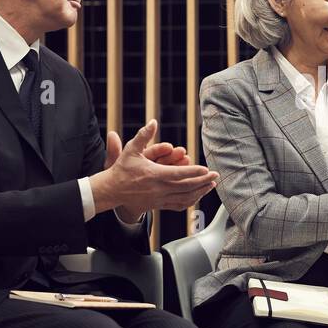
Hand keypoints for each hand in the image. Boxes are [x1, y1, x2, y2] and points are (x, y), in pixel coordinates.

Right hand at [91, 120, 218, 214]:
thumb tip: (153, 121)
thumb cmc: (122, 169)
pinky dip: (191, 201)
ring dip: (200, 192)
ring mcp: (160, 199)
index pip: (179, 174)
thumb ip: (143, 135)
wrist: (112, 191)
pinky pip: (179, 205)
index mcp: (154, 175)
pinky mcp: (159, 205)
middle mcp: (159, 189)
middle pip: (187, 187)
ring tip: (211, 186)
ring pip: (185, 198)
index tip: (207, 169)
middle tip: (216, 176)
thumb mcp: (131, 150)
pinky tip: (198, 196)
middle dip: (203, 181)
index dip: (195, 172)